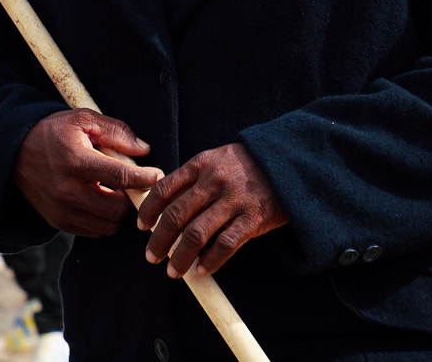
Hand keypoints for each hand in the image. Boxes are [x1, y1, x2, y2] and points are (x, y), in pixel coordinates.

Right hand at [14, 110, 162, 236]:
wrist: (14, 151)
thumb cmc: (53, 132)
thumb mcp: (83, 119)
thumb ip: (116, 132)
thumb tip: (144, 150)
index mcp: (76, 161)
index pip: (120, 176)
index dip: (144, 178)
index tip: (156, 174)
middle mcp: (67, 190)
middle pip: (117, 208)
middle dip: (131, 198)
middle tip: (133, 184)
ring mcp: (61, 210)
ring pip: (107, 225)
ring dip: (118, 211)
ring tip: (115, 191)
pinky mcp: (57, 222)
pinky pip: (93, 231)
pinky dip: (103, 220)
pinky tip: (100, 200)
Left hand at [138, 142, 287, 277]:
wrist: (289, 164)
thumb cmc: (247, 165)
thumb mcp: (218, 160)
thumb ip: (194, 177)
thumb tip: (164, 204)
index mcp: (201, 164)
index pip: (164, 188)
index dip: (149, 210)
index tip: (142, 226)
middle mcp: (214, 181)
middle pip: (175, 215)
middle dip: (159, 240)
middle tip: (151, 256)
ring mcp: (233, 200)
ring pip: (196, 234)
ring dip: (180, 257)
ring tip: (173, 271)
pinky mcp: (252, 219)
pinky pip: (225, 244)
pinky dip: (211, 260)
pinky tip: (202, 269)